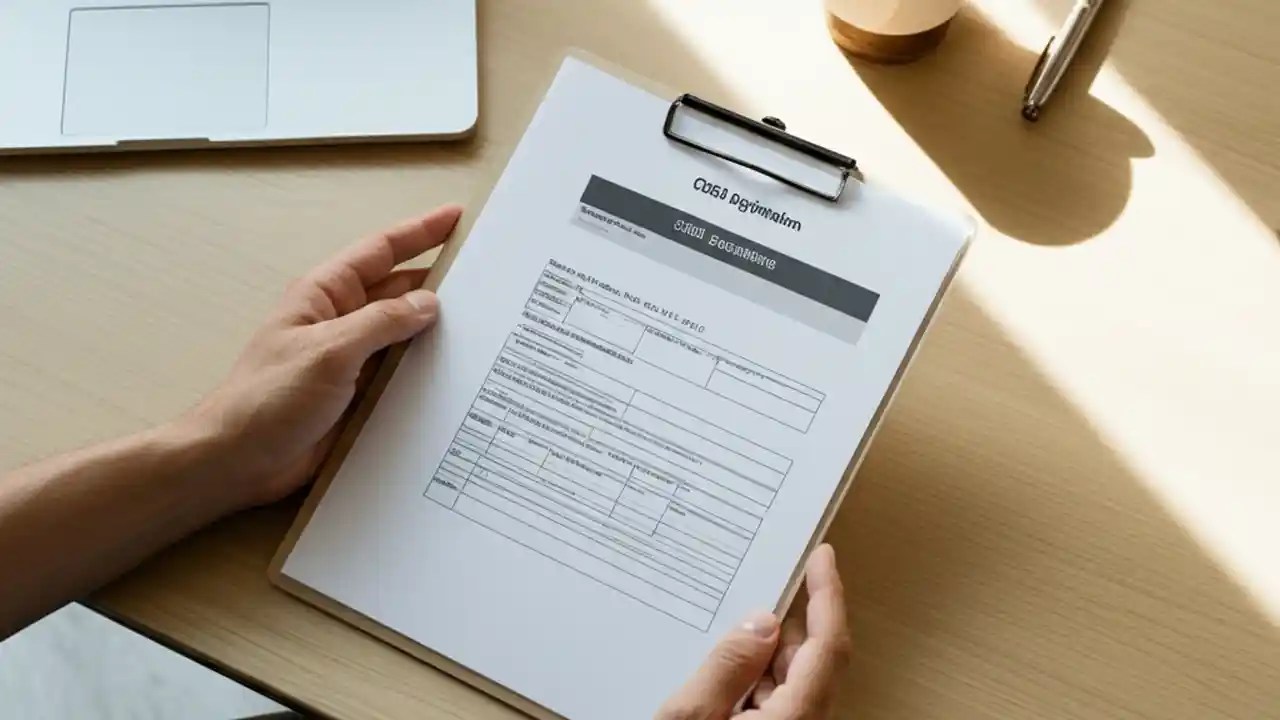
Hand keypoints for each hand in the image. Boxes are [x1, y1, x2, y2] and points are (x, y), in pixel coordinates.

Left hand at [180, 205, 461, 510]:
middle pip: (399, 290)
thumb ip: (381, 323)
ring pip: (405, 333)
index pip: (381, 251)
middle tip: (488, 274)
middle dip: (439, 280)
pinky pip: (402, 373)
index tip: (457, 217)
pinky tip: (461, 372)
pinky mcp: (359, 395)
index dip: (420, 232)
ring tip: (488, 323)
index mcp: (325, 296)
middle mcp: (341, 321)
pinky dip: (429, 369)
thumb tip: (428, 303)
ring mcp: (352, 359)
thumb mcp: (329, 352)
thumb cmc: (269, 399)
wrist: (238, 461)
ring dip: (438, 328)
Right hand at [657, 544, 849, 719]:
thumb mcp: (692, 716)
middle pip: (809, 661)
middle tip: (744, 596)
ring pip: (791, 682)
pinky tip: (717, 682)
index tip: (822, 556)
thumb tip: (762, 621)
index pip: (828, 646)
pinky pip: (777, 702)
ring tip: (718, 643)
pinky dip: (754, 683)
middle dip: (781, 628)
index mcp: (794, 717)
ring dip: (762, 660)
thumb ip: (728, 668)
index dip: (827, 596)